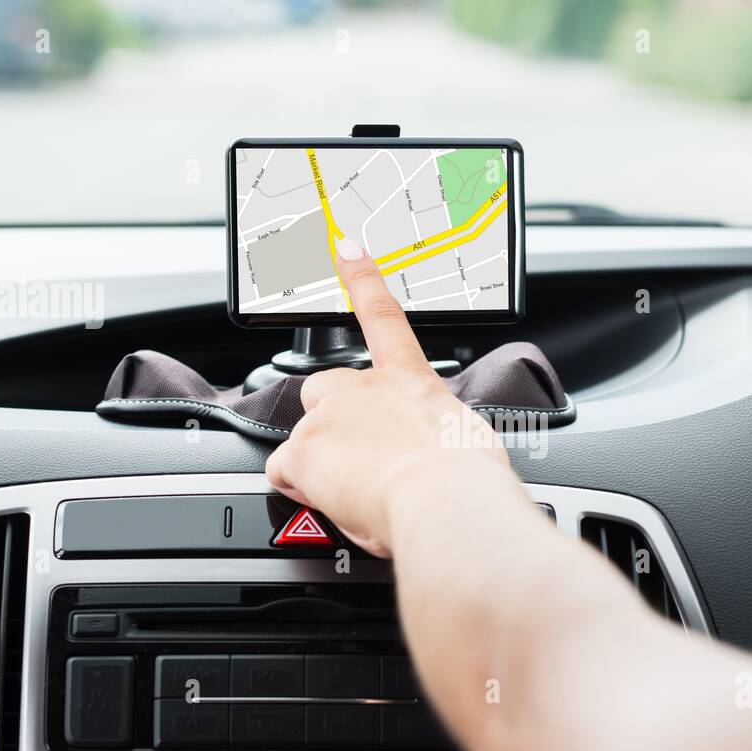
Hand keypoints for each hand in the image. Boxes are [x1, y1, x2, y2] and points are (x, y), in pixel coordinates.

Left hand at [265, 237, 514, 555]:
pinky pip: (284, 471)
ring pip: (305, 439)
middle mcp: (364, 389)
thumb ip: (435, 432)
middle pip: (324, 391)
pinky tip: (328, 498)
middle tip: (361, 458)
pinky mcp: (303, 451)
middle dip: (332, 420)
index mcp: (410, 380)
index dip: (362, 279)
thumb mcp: (464, 440)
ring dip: (323, 463)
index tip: (346, 249)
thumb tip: (433, 446)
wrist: (446, 501)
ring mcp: (328, 417)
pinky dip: (300, 486)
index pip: (382, 316)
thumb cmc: (466, 479)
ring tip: (359, 492)